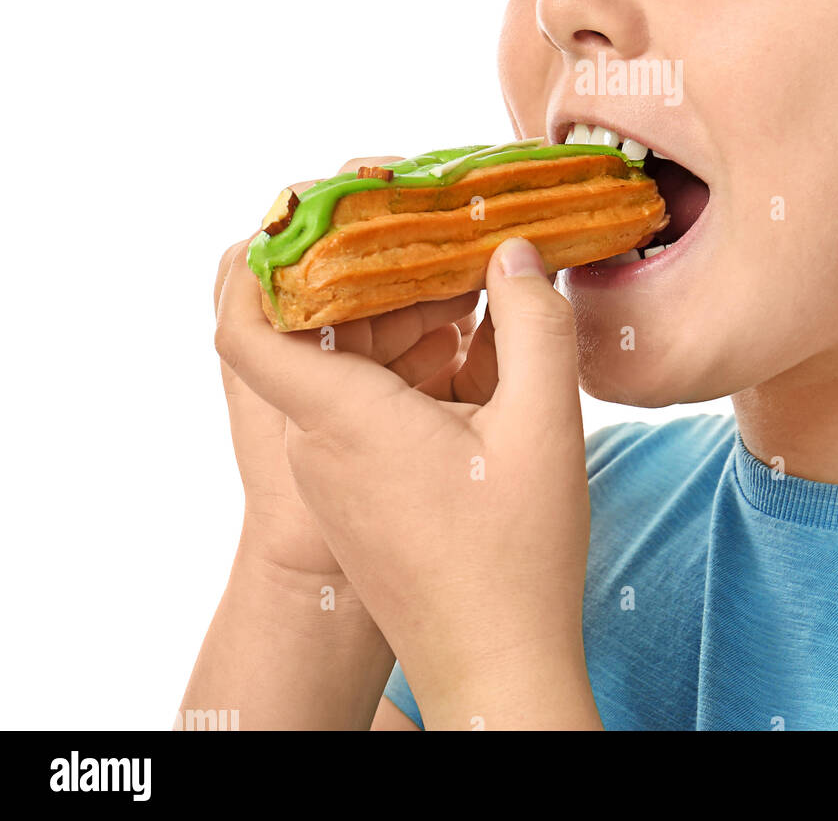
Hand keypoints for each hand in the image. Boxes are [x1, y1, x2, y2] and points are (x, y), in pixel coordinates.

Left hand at [213, 232, 597, 728]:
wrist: (497, 672)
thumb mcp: (545, 426)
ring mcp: (338, 473)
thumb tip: (514, 254)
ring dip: (402, 315)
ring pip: (348, 366)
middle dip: (371, 267)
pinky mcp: (363, 494)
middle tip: (435, 222)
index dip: (262, 260)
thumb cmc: (514, 561)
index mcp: (341, 420)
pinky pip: (370, 404)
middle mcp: (319, 444)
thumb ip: (535, 324)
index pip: (247, 327)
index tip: (311, 211)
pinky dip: (412, 364)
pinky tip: (478, 349)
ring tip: (473, 277)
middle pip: (315, 330)